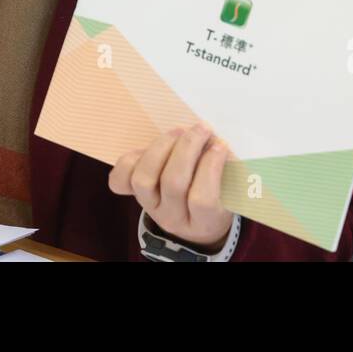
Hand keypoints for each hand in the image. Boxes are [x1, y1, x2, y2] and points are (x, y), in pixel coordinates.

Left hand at [108, 123, 232, 251]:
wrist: (192, 221)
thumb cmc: (218, 198)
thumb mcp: (231, 192)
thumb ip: (226, 170)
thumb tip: (216, 140)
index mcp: (204, 223)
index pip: (203, 200)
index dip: (211, 168)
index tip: (220, 144)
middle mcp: (173, 219)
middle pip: (173, 184)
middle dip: (188, 148)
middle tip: (202, 128)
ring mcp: (150, 208)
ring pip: (144, 178)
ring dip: (162, 147)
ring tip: (179, 131)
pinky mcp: (133, 196)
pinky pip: (121, 178)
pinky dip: (133, 157)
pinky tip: (153, 145)